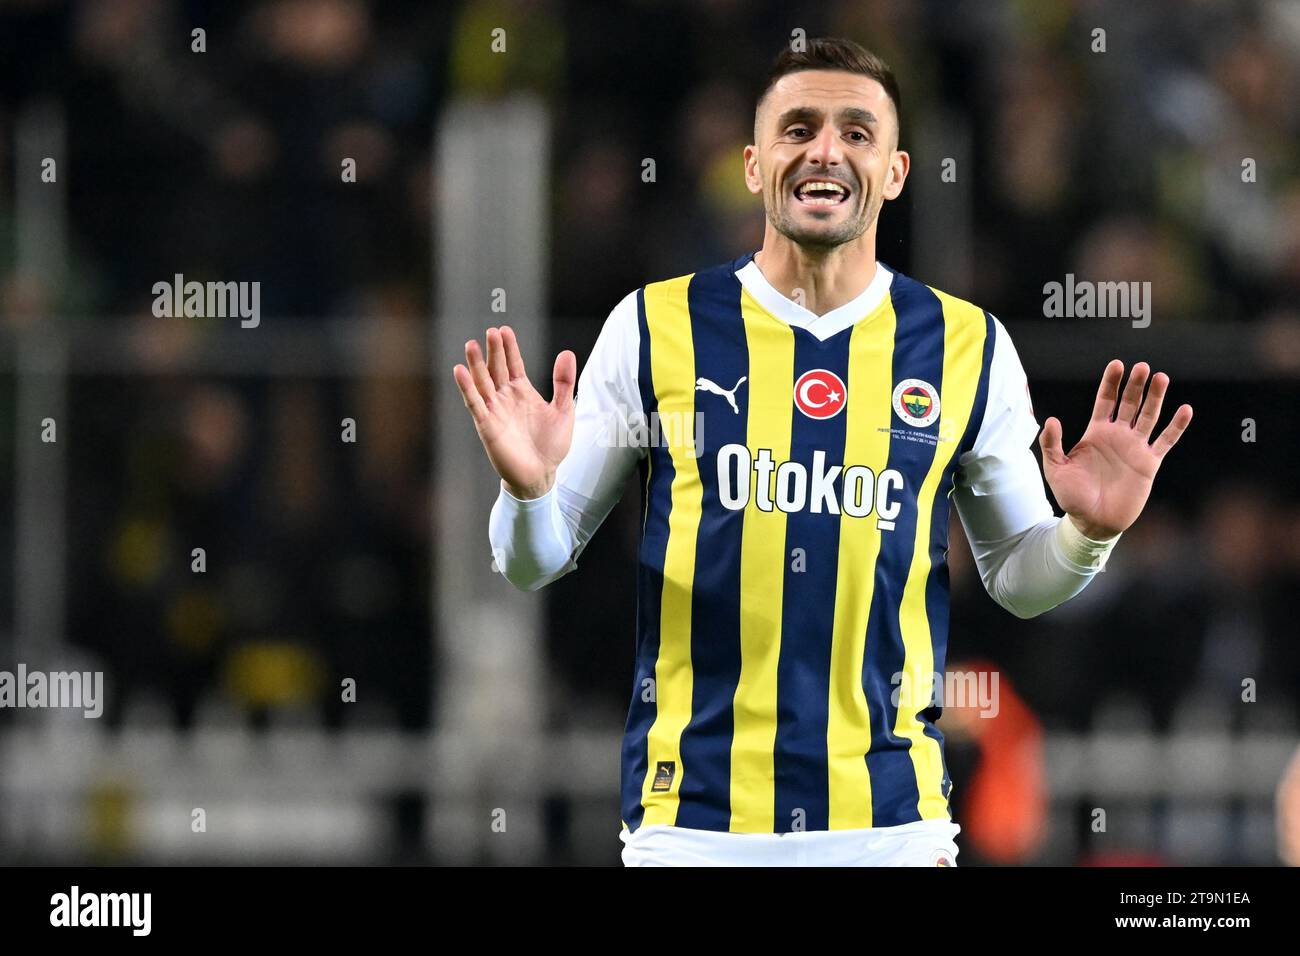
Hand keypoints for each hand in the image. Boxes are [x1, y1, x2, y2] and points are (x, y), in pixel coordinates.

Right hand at [452, 326, 576, 499]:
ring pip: (483, 383)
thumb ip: (564, 383)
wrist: (541, 475)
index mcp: (523, 392)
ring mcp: (495, 411)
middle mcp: (506, 398)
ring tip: (471, 345)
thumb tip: (567, 353)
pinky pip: (475, 404)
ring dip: (477, 365)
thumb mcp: (564, 410)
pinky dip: (467, 388)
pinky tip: (460, 371)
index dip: (509, 348)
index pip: (514, 364)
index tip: (504, 330)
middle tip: (491, 332)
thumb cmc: (552, 446)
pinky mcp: (486, 426)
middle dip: (494, 351)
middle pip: (496, 369)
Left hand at [1038, 360, 1191, 538]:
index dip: (1110, 383)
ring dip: (1155, 398)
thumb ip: (1052, 445)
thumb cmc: (1072, 497)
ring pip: (1149, 416)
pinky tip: (1185, 409)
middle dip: (1134, 385)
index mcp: (1095, 433)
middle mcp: (1117, 436)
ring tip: (1161, 377)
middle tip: (1141, 367)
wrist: (1093, 522)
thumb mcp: (1056, 470)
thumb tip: (1051, 420)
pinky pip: (1166, 441)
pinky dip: (1176, 426)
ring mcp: (1135, 448)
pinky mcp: (1150, 463)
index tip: (1116, 364)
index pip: (1105, 401)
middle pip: (1129, 403)